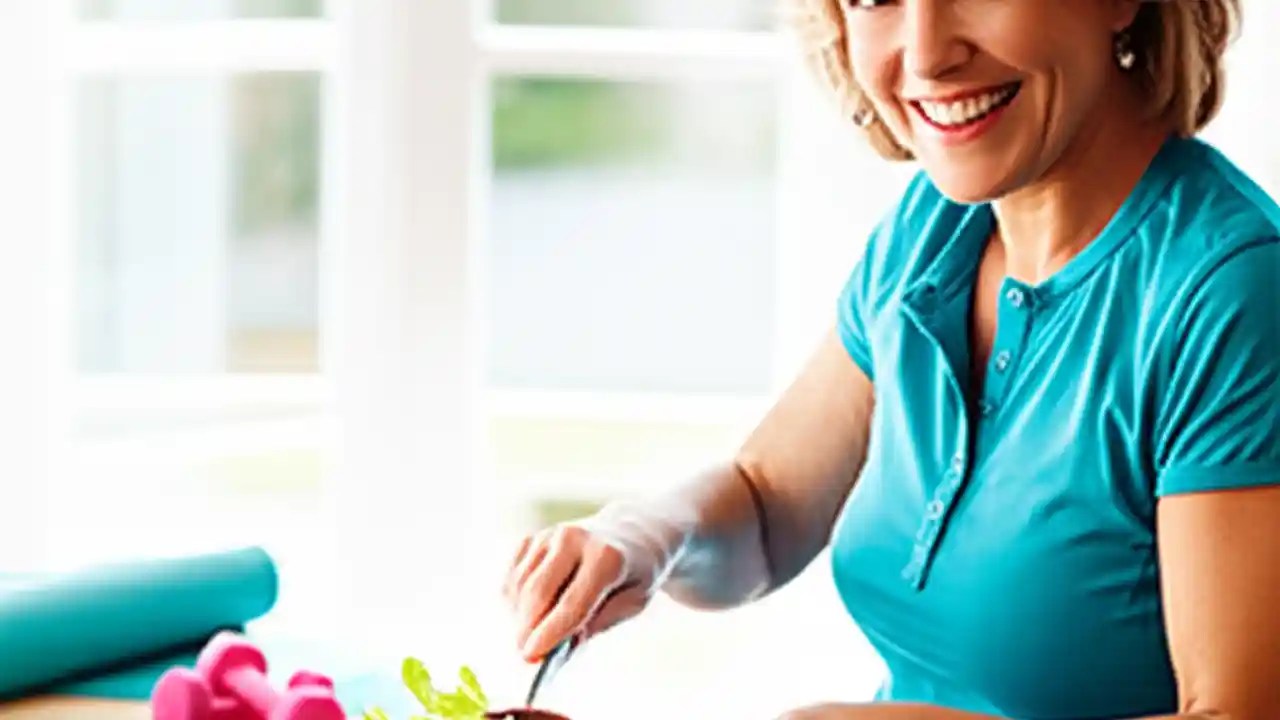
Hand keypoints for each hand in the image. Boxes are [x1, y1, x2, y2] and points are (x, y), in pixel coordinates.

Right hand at [502, 520, 655, 662]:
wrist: (628, 534)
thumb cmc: (633, 574)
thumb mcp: (632, 602)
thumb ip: (596, 623)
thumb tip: (557, 647)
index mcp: (606, 556)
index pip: (573, 602)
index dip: (551, 632)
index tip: (531, 656)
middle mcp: (573, 539)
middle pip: (538, 592)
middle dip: (528, 628)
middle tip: (526, 656)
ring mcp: (548, 536)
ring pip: (520, 586)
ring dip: (522, 617)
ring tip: (538, 632)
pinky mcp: (531, 540)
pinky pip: (512, 578)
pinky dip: (515, 602)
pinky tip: (533, 611)